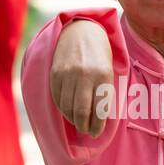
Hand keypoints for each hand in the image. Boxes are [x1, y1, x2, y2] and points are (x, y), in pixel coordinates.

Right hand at [50, 20, 113, 136]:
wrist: (82, 31)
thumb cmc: (99, 55)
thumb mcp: (108, 71)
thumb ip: (103, 93)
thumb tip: (98, 120)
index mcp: (103, 75)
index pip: (99, 109)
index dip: (97, 126)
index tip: (96, 134)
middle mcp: (85, 75)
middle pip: (81, 111)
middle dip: (84, 126)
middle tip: (85, 131)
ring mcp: (68, 73)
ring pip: (67, 107)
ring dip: (72, 119)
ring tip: (77, 122)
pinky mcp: (55, 73)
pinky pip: (57, 98)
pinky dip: (62, 108)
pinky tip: (67, 111)